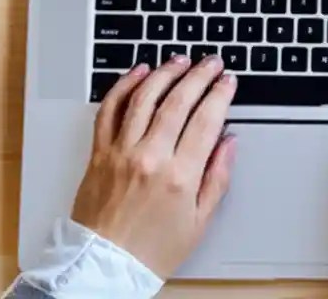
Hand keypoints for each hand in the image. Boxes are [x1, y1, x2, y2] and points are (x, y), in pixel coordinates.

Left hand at [71, 55, 237, 278]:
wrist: (104, 267)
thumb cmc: (152, 250)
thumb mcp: (200, 221)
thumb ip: (218, 177)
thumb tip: (228, 143)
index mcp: (179, 177)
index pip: (206, 120)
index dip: (220, 94)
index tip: (228, 82)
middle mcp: (149, 158)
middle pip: (178, 102)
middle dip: (198, 75)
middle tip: (210, 63)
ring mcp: (121, 153)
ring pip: (144, 98)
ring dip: (164, 73)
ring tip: (179, 60)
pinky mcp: (99, 153)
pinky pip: (109, 110)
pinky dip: (123, 87)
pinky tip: (138, 73)